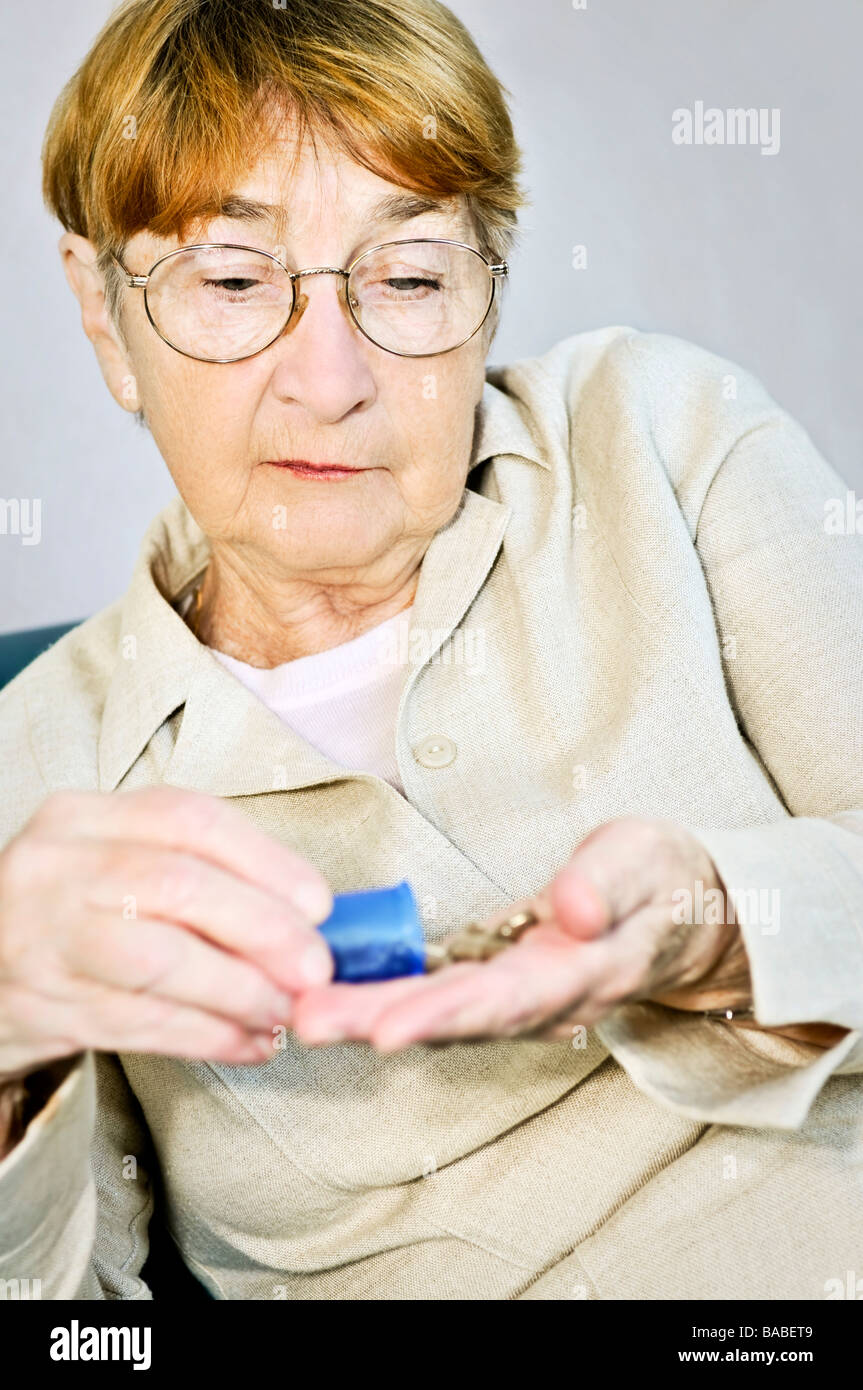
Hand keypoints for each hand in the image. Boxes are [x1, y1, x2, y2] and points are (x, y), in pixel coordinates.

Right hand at [0, 787, 333, 1077]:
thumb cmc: (70, 910)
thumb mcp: (113, 863)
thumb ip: (195, 873)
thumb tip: (306, 914)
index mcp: (84, 817)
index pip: (189, 820)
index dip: (265, 860)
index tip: (319, 902)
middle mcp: (56, 868)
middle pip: (179, 887)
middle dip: (262, 929)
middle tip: (316, 968)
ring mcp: (41, 938)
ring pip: (161, 962)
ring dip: (239, 992)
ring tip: (287, 1012)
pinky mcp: (40, 1006)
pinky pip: (141, 1024)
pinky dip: (207, 1036)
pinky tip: (249, 1043)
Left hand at [291, 817, 749, 1050]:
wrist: (680, 915)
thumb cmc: (658, 879)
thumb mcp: (642, 862)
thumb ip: (604, 883)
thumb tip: (568, 907)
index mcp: (581, 973)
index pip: (508, 999)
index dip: (445, 1015)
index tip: (387, 1029)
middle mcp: (543, 1002)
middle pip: (455, 1019)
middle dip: (379, 1022)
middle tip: (307, 1019)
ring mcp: (519, 1002)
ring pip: (438, 1017)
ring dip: (368, 1019)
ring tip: (301, 1012)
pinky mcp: (498, 988)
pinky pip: (436, 1001)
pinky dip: (382, 1003)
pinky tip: (331, 994)